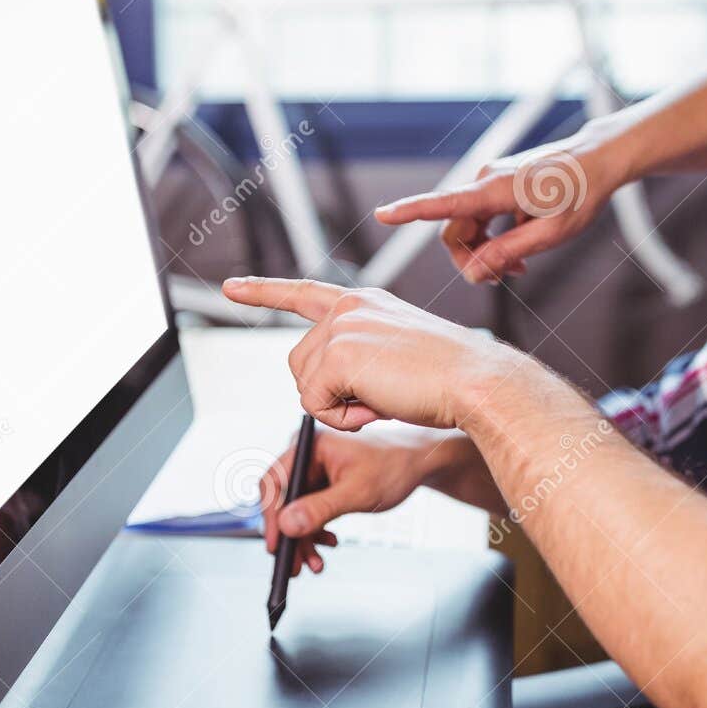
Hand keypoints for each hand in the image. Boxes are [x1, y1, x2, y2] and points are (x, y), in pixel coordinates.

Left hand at [220, 278, 523, 430]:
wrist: (476, 382)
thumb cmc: (448, 379)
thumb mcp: (396, 356)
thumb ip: (358, 357)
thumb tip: (321, 384)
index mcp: (364, 302)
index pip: (302, 292)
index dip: (263, 291)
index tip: (230, 286)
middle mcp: (349, 307)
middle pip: (300, 364)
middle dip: (330, 394)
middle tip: (380, 398)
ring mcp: (342, 328)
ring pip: (306, 387)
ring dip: (339, 409)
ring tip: (384, 400)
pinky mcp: (339, 355)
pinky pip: (315, 405)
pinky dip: (344, 420)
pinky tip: (378, 409)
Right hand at [258, 423, 448, 575]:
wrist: (417, 464)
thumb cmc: (393, 467)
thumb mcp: (357, 492)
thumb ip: (320, 508)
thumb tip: (286, 525)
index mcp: (310, 447)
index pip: (274, 483)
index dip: (271, 517)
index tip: (277, 546)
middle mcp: (307, 457)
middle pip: (283, 501)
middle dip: (290, 536)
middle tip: (295, 566)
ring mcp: (314, 472)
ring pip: (295, 512)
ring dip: (303, 540)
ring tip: (316, 564)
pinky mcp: (323, 485)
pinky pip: (309, 512)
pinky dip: (315, 531)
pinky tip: (329, 543)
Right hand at [372, 124, 627, 282]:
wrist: (599, 160)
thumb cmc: (581, 194)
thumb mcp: (550, 234)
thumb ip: (508, 253)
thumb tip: (474, 275)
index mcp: (496, 190)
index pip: (444, 204)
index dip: (410, 211)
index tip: (382, 215)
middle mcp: (485, 181)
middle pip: (455, 230)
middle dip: (471, 260)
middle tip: (504, 279)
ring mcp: (490, 181)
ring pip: (468, 227)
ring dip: (484, 252)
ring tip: (517, 268)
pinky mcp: (498, 184)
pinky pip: (481, 217)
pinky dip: (492, 238)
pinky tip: (519, 250)